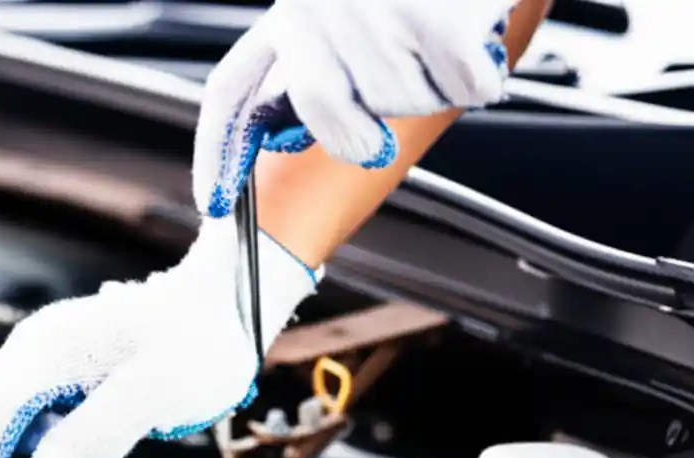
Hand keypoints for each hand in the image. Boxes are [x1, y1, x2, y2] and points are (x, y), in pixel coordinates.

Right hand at [0, 217, 317, 457]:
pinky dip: (29, 436)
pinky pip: (28, 402)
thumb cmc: (198, 341)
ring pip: (1, 404)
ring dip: (5, 447)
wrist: (229, 299)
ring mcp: (50, 349)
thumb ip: (95, 437)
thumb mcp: (153, 394)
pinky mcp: (65, 361)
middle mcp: (39, 344)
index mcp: (52, 348)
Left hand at [194, 0, 513, 216]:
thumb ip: (315, 63)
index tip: (212, 202)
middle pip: (324, 111)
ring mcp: (375, 12)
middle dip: (356, 136)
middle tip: (381, 136)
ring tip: (439, 31)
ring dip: (435, 84)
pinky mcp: (435, 22)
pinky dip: (481, 73)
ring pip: (402, 103)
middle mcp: (315, 7)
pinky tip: (475, 35)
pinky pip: (463, 88)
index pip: (233, 91)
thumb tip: (292, 133)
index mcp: (288, 12)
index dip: (218, 150)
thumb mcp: (343, 7)